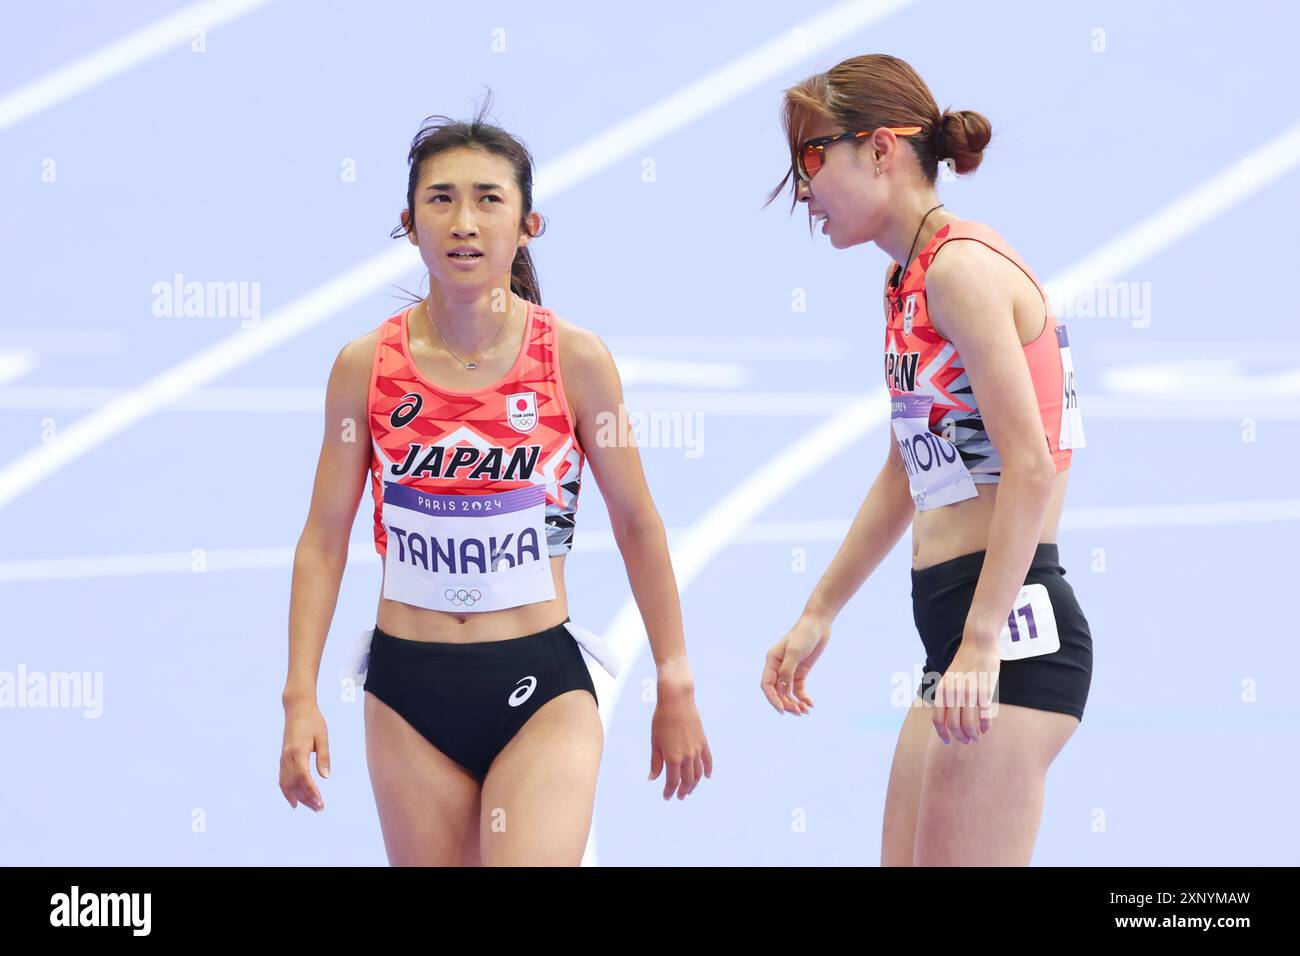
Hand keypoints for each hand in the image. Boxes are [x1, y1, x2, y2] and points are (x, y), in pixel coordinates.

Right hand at [279, 699, 329, 811]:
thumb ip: (324, 757)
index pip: (303, 776)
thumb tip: (326, 777)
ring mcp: (283, 759)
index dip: (311, 791)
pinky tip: (295, 803)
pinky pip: (282, 780)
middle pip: (295, 784)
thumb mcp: (322, 737)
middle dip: (307, 799)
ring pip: (288, 784)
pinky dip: (287, 793)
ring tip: (313, 808)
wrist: (297, 710)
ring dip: (299, 798)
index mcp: (298, 751)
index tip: (320, 802)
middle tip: (320, 809)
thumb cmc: (313, 722)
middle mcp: (287, 757)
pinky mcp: (282, 760)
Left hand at [648, 676, 712, 800]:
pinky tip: (707, 776)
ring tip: (690, 790)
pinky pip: (708, 760)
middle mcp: (687, 756)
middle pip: (687, 780)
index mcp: (673, 757)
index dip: (670, 791)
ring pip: (698, 773)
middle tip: (680, 797)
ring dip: (694, 784)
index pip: (673, 781)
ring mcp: (697, 749)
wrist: (677, 701)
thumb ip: (655, 762)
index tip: (667, 797)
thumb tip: (651, 778)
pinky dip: (708, 770)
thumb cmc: (661, 720)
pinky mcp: (703, 741)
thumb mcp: (655, 742)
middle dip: (683, 791)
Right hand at [761, 614, 829, 714]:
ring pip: (788, 692)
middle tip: (799, 712)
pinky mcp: (801, 671)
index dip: (773, 699)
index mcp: (771, 661)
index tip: (782, 710)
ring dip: (795, 703)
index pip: (767, 685)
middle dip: (786, 703)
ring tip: (805, 711)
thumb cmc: (804, 634)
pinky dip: (803, 697)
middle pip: (778, 691)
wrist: (818, 624)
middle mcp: (778, 667)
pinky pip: (799, 689)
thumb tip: (784, 690)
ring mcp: (789, 669)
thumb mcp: (795, 652)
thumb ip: (787, 671)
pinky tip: (810, 703)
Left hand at [929, 639, 1000, 743]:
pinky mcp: (985, 691)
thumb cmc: (964, 663)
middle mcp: (954, 693)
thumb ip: (947, 696)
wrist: (978, 644)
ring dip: (973, 735)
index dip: (942, 734)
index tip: (948, 741)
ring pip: (969, 724)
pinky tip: (986, 728)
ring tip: (977, 737)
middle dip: (960, 737)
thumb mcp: (948, 678)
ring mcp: (970, 692)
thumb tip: (947, 719)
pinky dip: (985, 726)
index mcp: (943, 690)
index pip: (938, 719)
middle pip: (954, 725)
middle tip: (967, 741)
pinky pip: (984, 715)